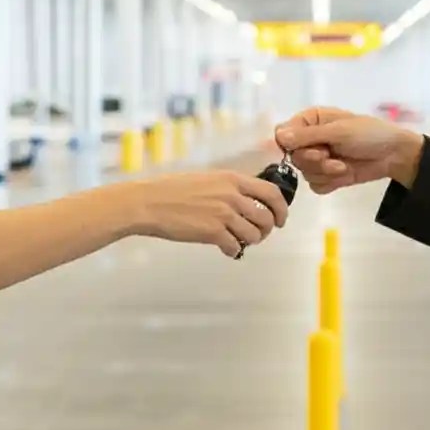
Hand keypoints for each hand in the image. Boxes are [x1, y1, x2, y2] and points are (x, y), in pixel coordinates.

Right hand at [120, 171, 288, 257]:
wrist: (148, 203)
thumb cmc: (171, 190)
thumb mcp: (206, 179)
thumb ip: (229, 187)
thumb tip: (246, 200)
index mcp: (232, 179)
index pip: (271, 193)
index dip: (281, 208)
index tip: (281, 219)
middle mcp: (232, 196)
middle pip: (267, 217)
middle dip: (267, 230)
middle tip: (260, 234)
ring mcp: (224, 214)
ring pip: (254, 235)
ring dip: (250, 241)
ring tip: (239, 240)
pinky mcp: (213, 233)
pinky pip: (235, 247)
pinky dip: (233, 250)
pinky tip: (224, 247)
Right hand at [274, 106, 423, 193]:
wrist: (393, 155)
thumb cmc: (368, 134)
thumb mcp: (338, 131)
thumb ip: (308, 135)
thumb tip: (279, 136)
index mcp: (311, 120)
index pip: (283, 133)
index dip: (289, 144)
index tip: (304, 148)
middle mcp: (310, 139)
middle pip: (293, 156)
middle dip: (313, 160)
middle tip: (329, 156)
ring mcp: (318, 158)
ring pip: (304, 173)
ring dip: (325, 172)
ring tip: (343, 165)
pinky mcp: (327, 176)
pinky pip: (315, 185)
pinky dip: (330, 182)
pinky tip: (344, 174)